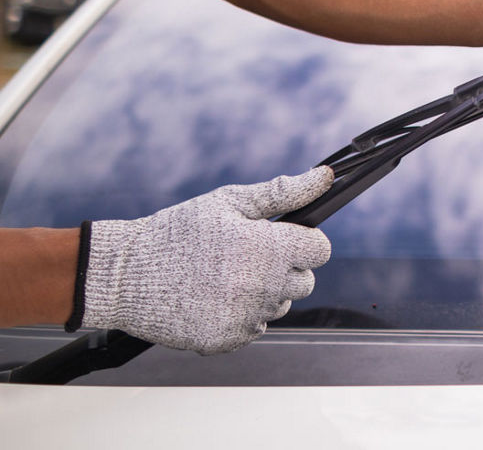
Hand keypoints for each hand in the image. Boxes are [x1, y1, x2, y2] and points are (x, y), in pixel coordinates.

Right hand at [74, 167, 333, 354]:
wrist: (125, 274)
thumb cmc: (179, 231)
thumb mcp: (229, 202)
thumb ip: (282, 192)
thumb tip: (324, 177)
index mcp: (269, 249)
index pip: (320, 250)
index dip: (305, 242)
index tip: (284, 239)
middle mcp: (263, 286)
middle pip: (305, 282)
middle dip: (285, 268)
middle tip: (247, 257)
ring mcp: (245, 316)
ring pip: (280, 306)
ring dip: (263, 293)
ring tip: (224, 277)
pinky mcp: (227, 339)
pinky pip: (254, 328)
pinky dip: (240, 315)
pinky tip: (213, 298)